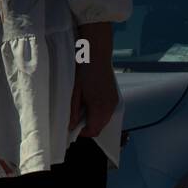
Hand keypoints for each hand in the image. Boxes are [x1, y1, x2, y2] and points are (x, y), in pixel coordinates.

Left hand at [69, 21, 117, 137]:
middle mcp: (110, 107)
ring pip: (104, 120)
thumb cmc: (83, 71)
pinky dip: (99, 111)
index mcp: (99, 108)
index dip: (82, 132)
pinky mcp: (115, 98)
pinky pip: (108, 112)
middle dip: (88, 126)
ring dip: (94, 119)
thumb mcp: (74, 93)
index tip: (73, 127)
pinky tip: (91, 101)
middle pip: (99, 127)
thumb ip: (73, 112)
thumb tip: (71, 125)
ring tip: (83, 107)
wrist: (96, 55)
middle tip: (77, 117)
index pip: (93, 131)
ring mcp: (114, 103)